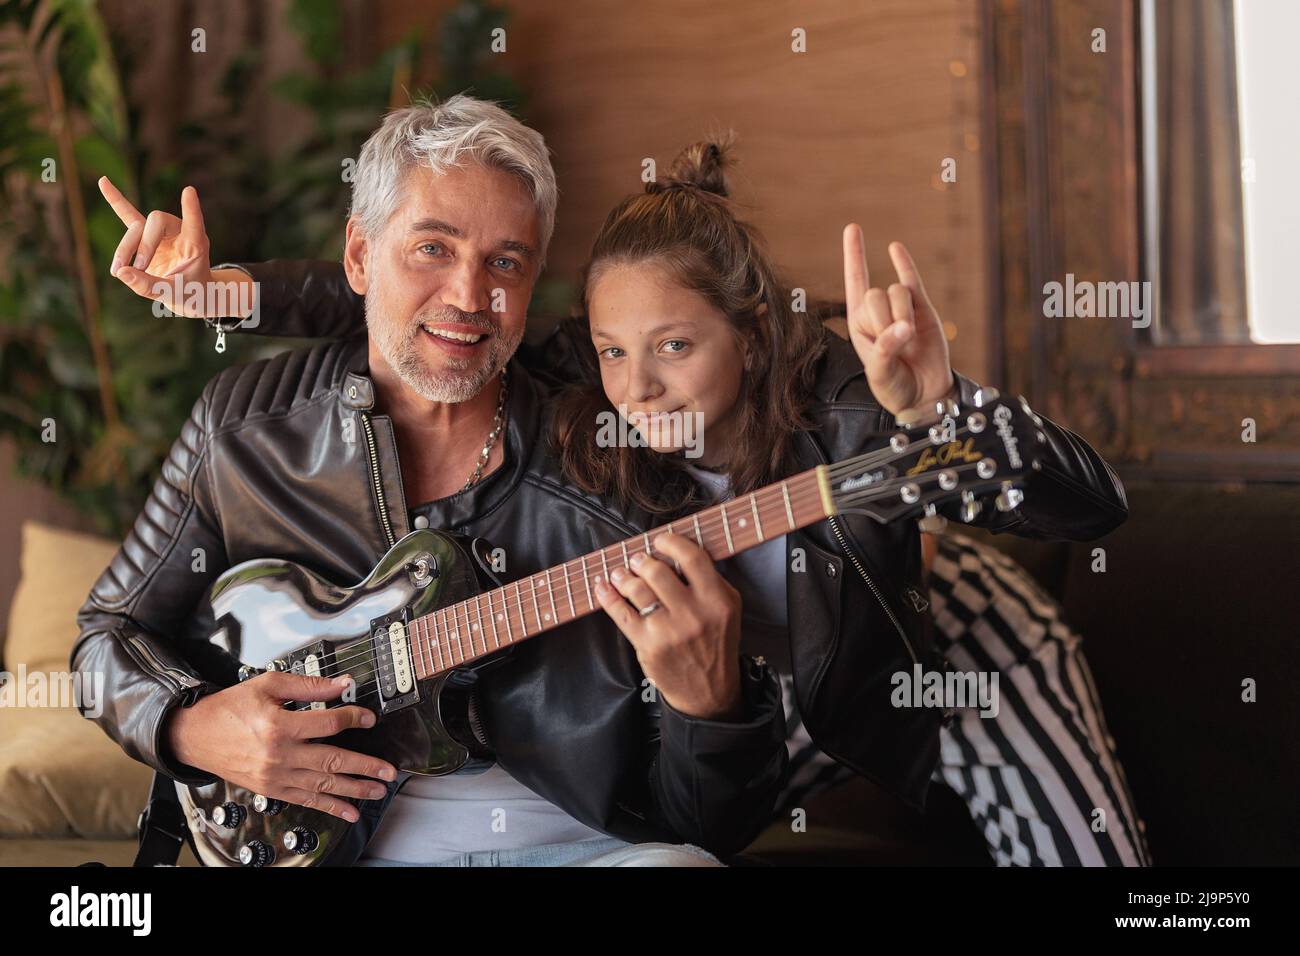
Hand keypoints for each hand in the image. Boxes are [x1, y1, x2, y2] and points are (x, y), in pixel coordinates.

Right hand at [98, 177, 249, 318]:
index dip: (190, 209)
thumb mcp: (173, 294)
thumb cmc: (189, 292)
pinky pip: (128, 215)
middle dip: (142, 245)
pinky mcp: (145, 235)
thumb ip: (149, 285)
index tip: (188, 191)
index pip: (194, 222)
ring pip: (137, 226)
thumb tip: (120, 273)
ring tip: (117, 271)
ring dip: (125, 248)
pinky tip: (103, 181)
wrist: (189, 292)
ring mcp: (162, 232)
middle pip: (154, 223)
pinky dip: (116, 200)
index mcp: (195, 244)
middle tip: (135, 268)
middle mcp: (179, 231)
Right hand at [165, 670, 397, 822]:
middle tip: (388, 770)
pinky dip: (330, 807)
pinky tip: (349, 811)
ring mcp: (276, 776)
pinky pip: (307, 800)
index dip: (354, 719)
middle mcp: (280, 755)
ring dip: (354, 789)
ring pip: (324, 784)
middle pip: (333, 760)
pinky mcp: (272, 789)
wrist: (196, 735)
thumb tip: (341, 684)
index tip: (369, 718)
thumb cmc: (229, 709)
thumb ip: (308, 686)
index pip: (329, 723)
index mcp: (280, 726)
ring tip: (377, 790)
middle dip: (365, 766)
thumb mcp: (268, 686)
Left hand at [594, 532, 743, 720]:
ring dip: (623, 576)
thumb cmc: (715, 644)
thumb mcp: (727, 609)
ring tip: (620, 573)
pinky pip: (621, 613)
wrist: (708, 691)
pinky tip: (603, 587)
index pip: (692, 558)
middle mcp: (694, 614)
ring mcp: (668, 631)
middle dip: (642, 560)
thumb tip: (679, 552)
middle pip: (658, 571)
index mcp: (718, 601)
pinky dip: (608, 597)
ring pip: (637, 589)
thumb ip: (710, 580)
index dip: (671, 543)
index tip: (660, 541)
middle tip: (637, 559)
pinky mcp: (648, 645)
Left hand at [842, 225, 954, 416]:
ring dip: (901, 315)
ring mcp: (902, 308)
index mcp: (860, 325)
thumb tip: (903, 328)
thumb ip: (885, 350)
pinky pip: (913, 282)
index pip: (854, 284)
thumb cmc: (895, 387)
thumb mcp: (881, 374)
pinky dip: (905, 264)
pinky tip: (894, 248)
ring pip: (897, 292)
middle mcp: (878, 311)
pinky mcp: (923, 309)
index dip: (854, 257)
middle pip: (875, 295)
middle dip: (884, 319)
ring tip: (908, 339)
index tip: (853, 228)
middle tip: (894, 343)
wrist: (924, 395)